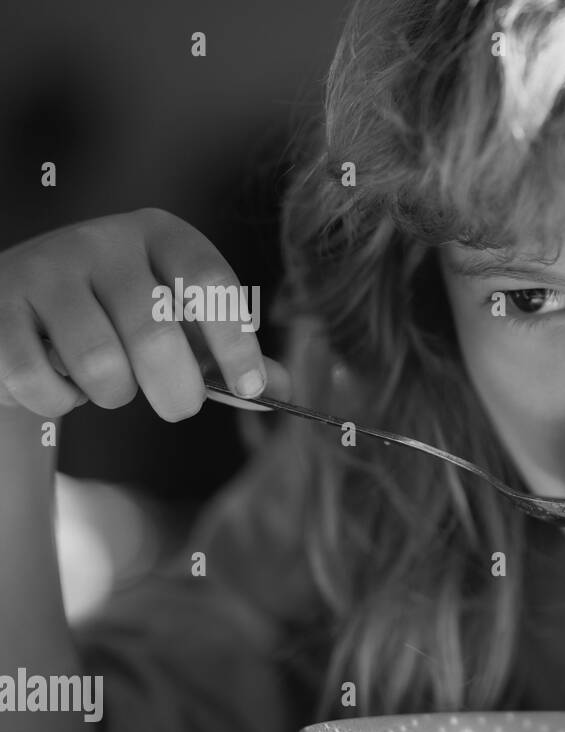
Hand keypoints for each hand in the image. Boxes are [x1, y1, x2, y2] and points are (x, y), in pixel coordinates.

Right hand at [0, 208, 289, 420]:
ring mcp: (43, 268)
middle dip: (177, 392)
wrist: (15, 305)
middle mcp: (101, 240)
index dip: (235, 343)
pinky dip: (55, 401)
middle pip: (155, 335)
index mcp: (161, 235)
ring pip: (98, 363)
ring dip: (112, 395)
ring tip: (106, 384)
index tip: (250, 389)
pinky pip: (36, 380)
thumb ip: (226, 354)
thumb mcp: (178, 320)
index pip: (210, 283)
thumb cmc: (117, 316)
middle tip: (177, 405)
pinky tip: (58, 383)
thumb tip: (280, 390)